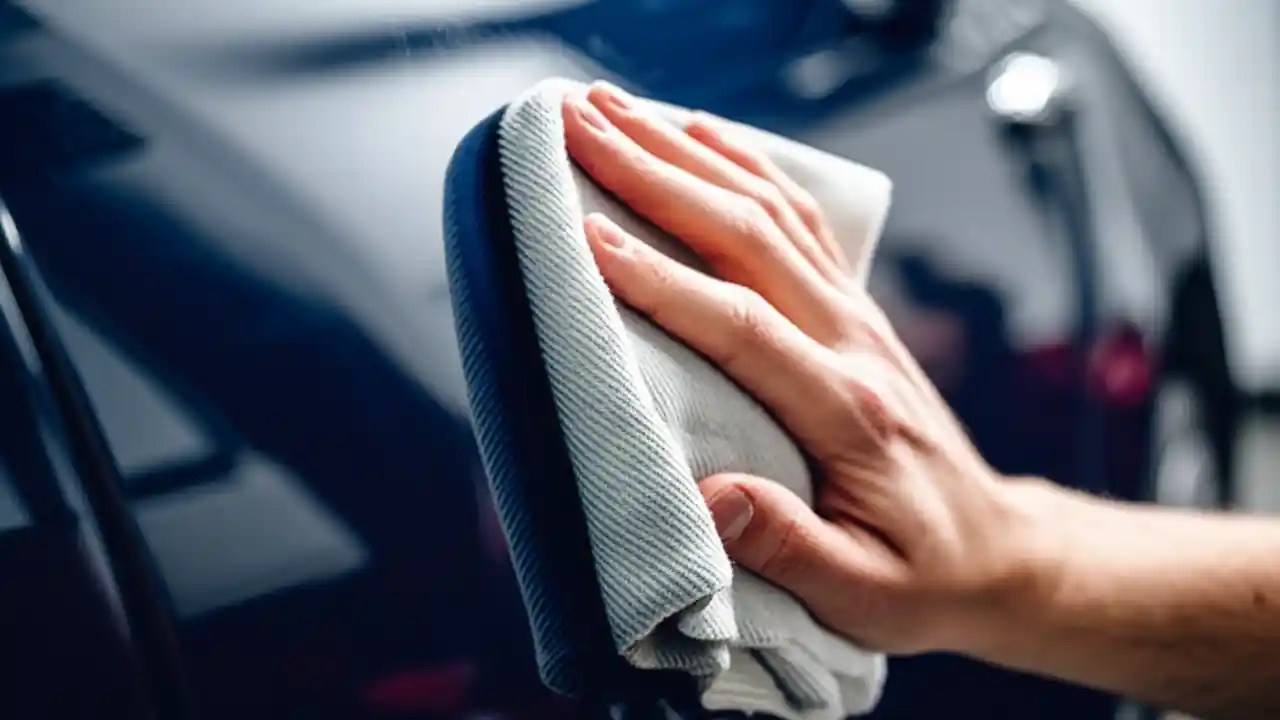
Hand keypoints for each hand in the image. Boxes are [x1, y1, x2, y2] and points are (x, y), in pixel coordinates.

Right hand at [562, 82, 1048, 654]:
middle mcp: (853, 343)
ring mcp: (856, 317)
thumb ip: (789, 546)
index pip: (743, 328)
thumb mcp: (865, 594)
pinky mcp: (852, 311)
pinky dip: (746, 164)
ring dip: (689, 152)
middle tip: (579, 126)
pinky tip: (701, 133)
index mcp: (848, 411)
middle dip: (656, 174)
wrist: (997, 551)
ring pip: (769, 209)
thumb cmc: (923, 577)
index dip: (662, 280)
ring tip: (615, 108)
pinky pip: (798, 218)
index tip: (588, 235)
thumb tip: (711, 497)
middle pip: (748, 235)